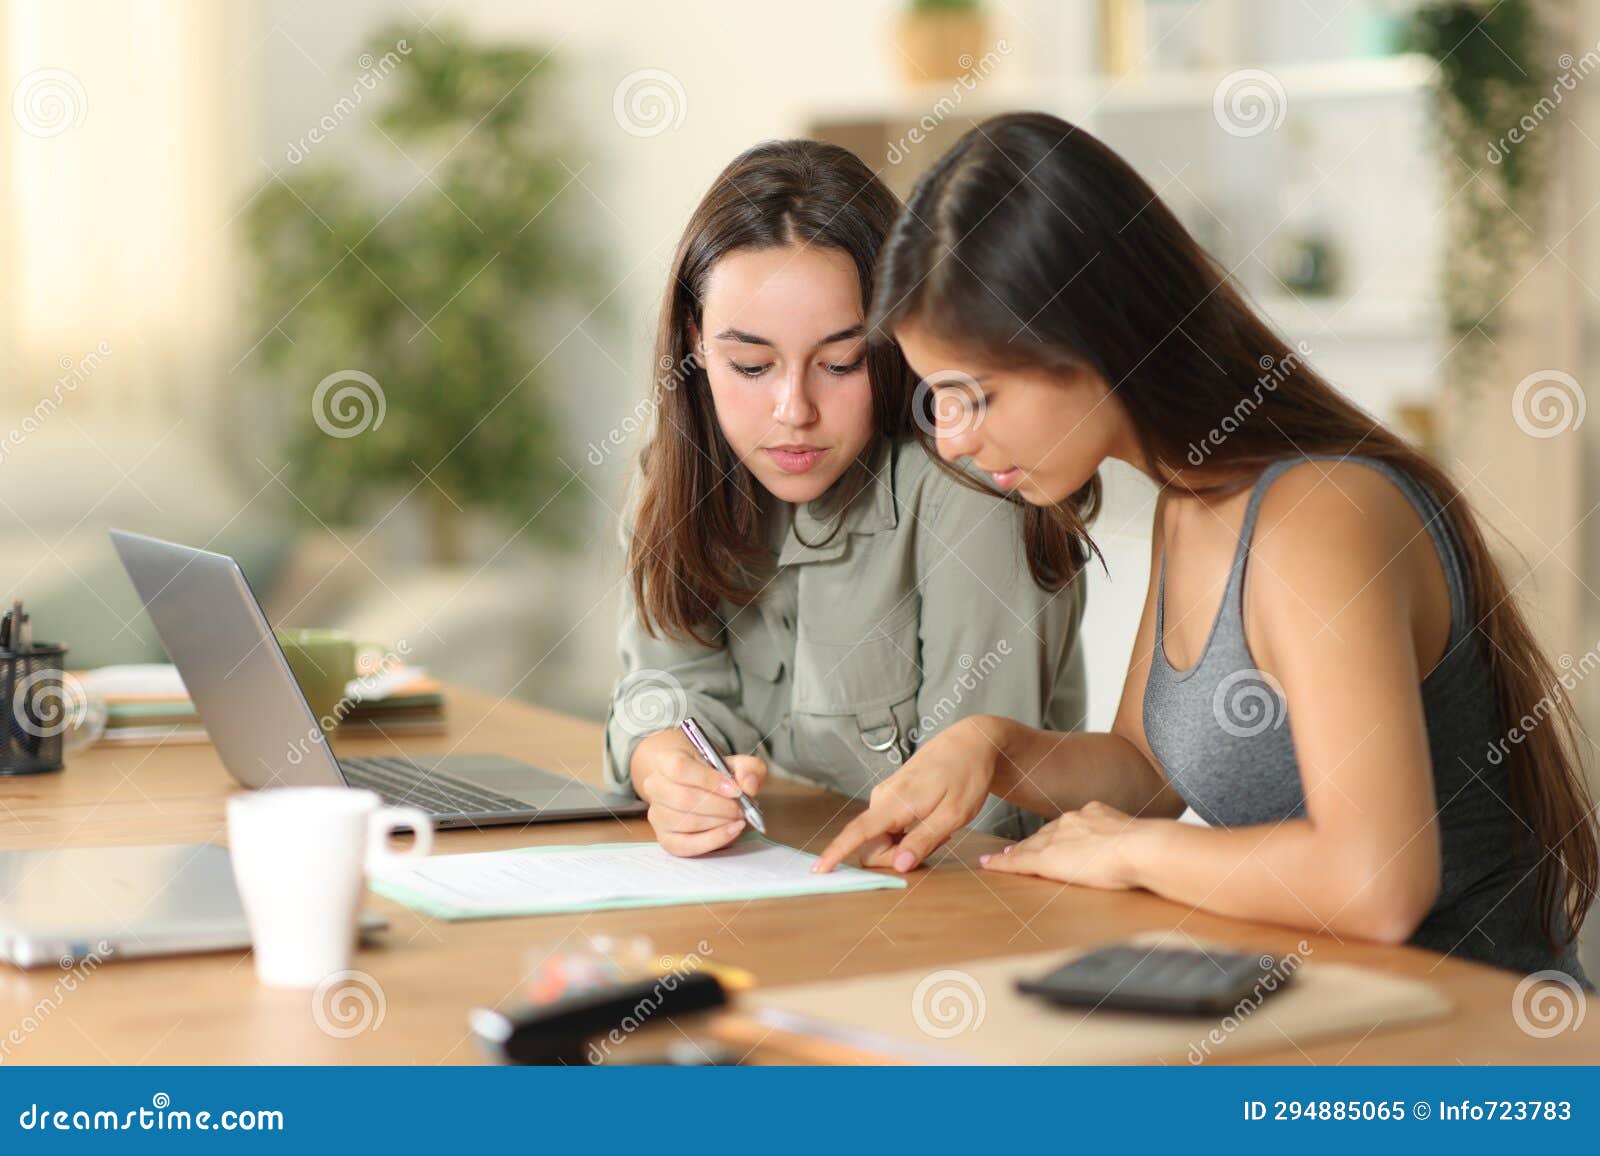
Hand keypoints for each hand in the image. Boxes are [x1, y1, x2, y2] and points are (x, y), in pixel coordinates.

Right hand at [631, 729, 766, 856]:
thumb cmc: (717, 776)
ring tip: (739, 817)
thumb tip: (748, 784)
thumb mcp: (736, 764)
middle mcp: (655, 786)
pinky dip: (713, 840)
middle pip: (684, 798)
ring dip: (719, 822)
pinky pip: (686, 845)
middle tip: (742, 808)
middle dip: (720, 806)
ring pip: (686, 821)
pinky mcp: (666, 838)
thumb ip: (749, 768)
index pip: (680, 768)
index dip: (709, 780)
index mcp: (667, 760)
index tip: (735, 790)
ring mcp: (657, 814)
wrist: (701, 790)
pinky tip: (732, 831)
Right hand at [813, 715, 1006, 873]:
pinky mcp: (890, 796)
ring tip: (939, 825)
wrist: (969, 742)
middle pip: (873, 846)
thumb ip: (924, 840)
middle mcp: (882, 798)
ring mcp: (885, 796)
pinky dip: (907, 833)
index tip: (818, 871)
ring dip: (907, 844)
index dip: (837, 853)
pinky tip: (931, 819)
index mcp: (896, 802)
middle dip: (899, 856)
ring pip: (882, 838)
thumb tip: (899, 866)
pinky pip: (888, 827)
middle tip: (938, 841)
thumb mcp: (954, 814)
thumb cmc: (967, 776)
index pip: (858, 832)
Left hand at [979, 801, 1148, 889]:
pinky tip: (989, 865)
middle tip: (1014, 851)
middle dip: (1031, 843)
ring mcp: (1057, 838)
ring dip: (1015, 853)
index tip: (1046, 840)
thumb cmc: (1147, 850)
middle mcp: (1071, 821)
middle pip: (1044, 834)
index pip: (1066, 826)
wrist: (1140, 848)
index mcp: (1093, 814)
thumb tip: (1135, 849)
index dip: (1053, 835)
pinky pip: (1019, 860)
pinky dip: (1002, 863)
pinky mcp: (1047, 858)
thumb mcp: (1134, 838)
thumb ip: (1125, 839)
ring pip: (1030, 846)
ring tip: (999, 860)